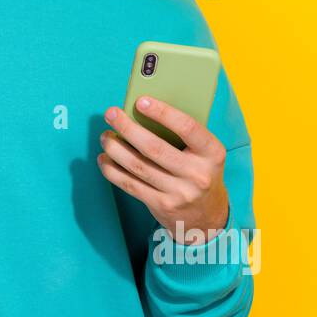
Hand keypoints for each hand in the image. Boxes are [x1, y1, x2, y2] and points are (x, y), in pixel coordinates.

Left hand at [98, 96, 229, 243]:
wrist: (207, 215)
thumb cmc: (199, 171)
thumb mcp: (204, 153)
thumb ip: (182, 135)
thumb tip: (142, 110)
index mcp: (212, 153)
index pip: (188, 128)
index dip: (163, 112)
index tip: (140, 101)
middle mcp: (198, 174)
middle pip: (154, 147)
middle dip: (127, 128)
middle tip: (111, 114)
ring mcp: (179, 192)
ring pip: (138, 166)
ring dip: (115, 148)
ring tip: (105, 136)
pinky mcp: (162, 205)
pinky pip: (130, 185)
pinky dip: (113, 170)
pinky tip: (104, 158)